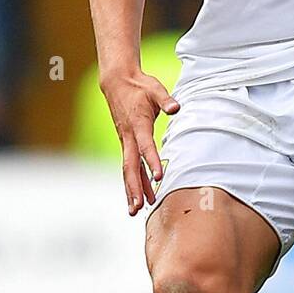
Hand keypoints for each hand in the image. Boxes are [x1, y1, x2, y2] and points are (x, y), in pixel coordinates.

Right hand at [99, 69, 179, 213]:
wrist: (117, 82)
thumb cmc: (139, 85)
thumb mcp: (155, 88)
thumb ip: (166, 99)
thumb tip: (176, 107)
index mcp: (137, 124)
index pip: (145, 147)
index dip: (151, 162)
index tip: (158, 178)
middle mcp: (128, 136)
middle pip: (130, 166)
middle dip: (135, 187)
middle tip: (139, 206)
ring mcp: (125, 141)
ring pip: (127, 170)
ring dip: (131, 190)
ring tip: (136, 210)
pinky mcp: (125, 143)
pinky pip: (128, 166)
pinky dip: (132, 182)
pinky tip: (137, 196)